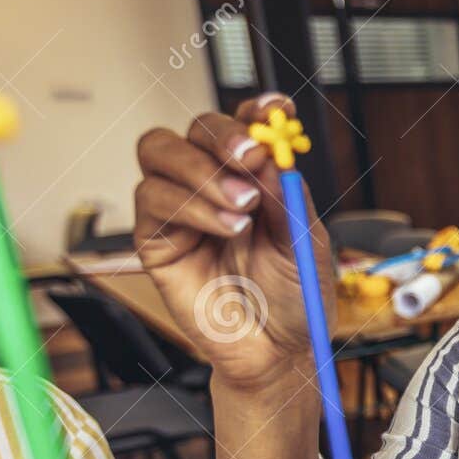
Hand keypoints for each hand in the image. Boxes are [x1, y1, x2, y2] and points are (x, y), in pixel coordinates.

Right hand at [133, 94, 333, 391]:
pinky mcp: (156, 239)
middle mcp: (212, 184)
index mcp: (253, 177)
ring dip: (203, 172)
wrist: (277, 350)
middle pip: (195, 129)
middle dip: (222, 135)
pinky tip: (226, 228)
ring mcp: (180, 209)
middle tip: (250, 155)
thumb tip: (267, 149)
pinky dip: (192, 207)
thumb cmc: (294, 296)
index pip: (243, 125)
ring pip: (161, 153)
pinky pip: (153, 200)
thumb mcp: (304, 240)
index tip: (275, 108)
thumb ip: (283, 194)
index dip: (254, 108)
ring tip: (242, 208)